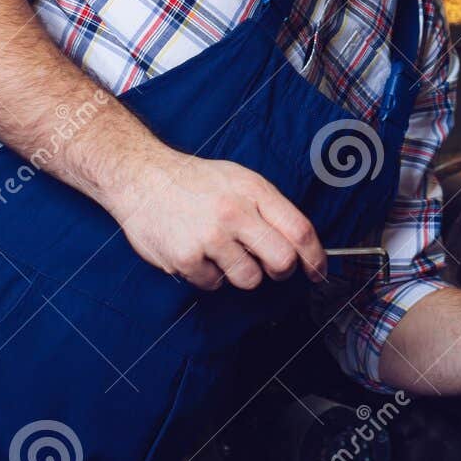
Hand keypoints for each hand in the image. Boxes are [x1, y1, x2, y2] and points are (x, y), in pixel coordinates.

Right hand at [101, 150, 326, 290]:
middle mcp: (235, 212)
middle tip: (271, 266)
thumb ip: (269, 208)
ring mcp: (210, 236)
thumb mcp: (239, 180)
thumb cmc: (195, 181)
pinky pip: (214, 283)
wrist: (142, 176)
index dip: (315, 257)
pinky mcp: (186, 258)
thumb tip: (300, 244)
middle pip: (282, 261)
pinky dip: (208, 274)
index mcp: (254, 190)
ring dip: (241, 273)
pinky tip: (196, 251)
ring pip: (249, 279)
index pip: (300, 230)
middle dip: (281, 270)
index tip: (318, 271)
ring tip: (222, 251)